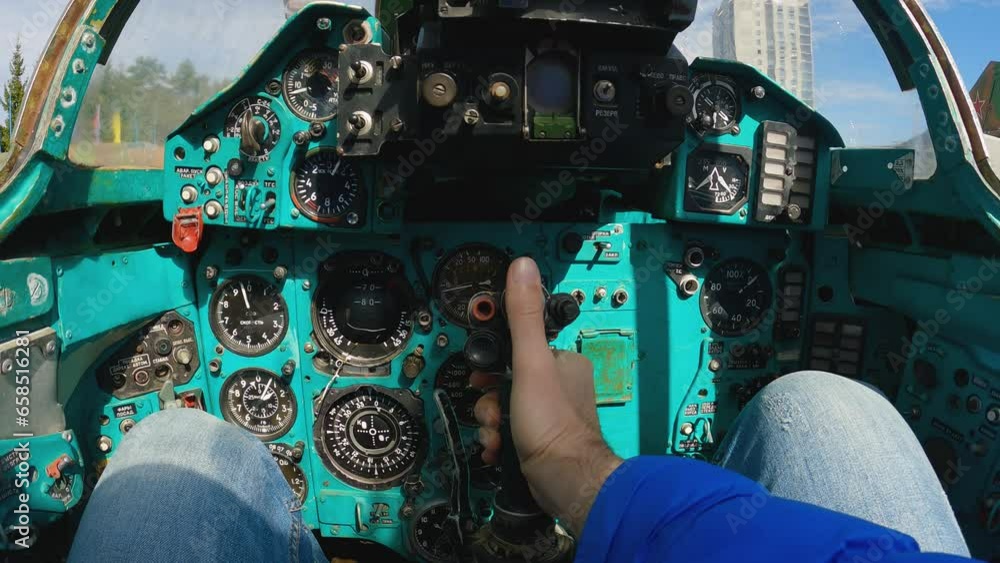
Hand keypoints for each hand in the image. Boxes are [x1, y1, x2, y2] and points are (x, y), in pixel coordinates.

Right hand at [472, 257, 622, 534]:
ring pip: (504, 408)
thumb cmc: (551, 421)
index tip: (483, 376)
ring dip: (490, 422)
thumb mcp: (531, 362)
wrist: (565, 483)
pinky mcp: (541, 441)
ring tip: (496, 436)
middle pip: (507, 380)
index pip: (519, 347)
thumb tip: (523, 266)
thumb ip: (523, 316)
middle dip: (489, 399)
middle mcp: (560, 385)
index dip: (494, 362)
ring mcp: (551, 415)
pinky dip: (499, 440)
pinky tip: (498, 450)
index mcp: (564, 361)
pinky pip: (510, 431)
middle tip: (491, 411)